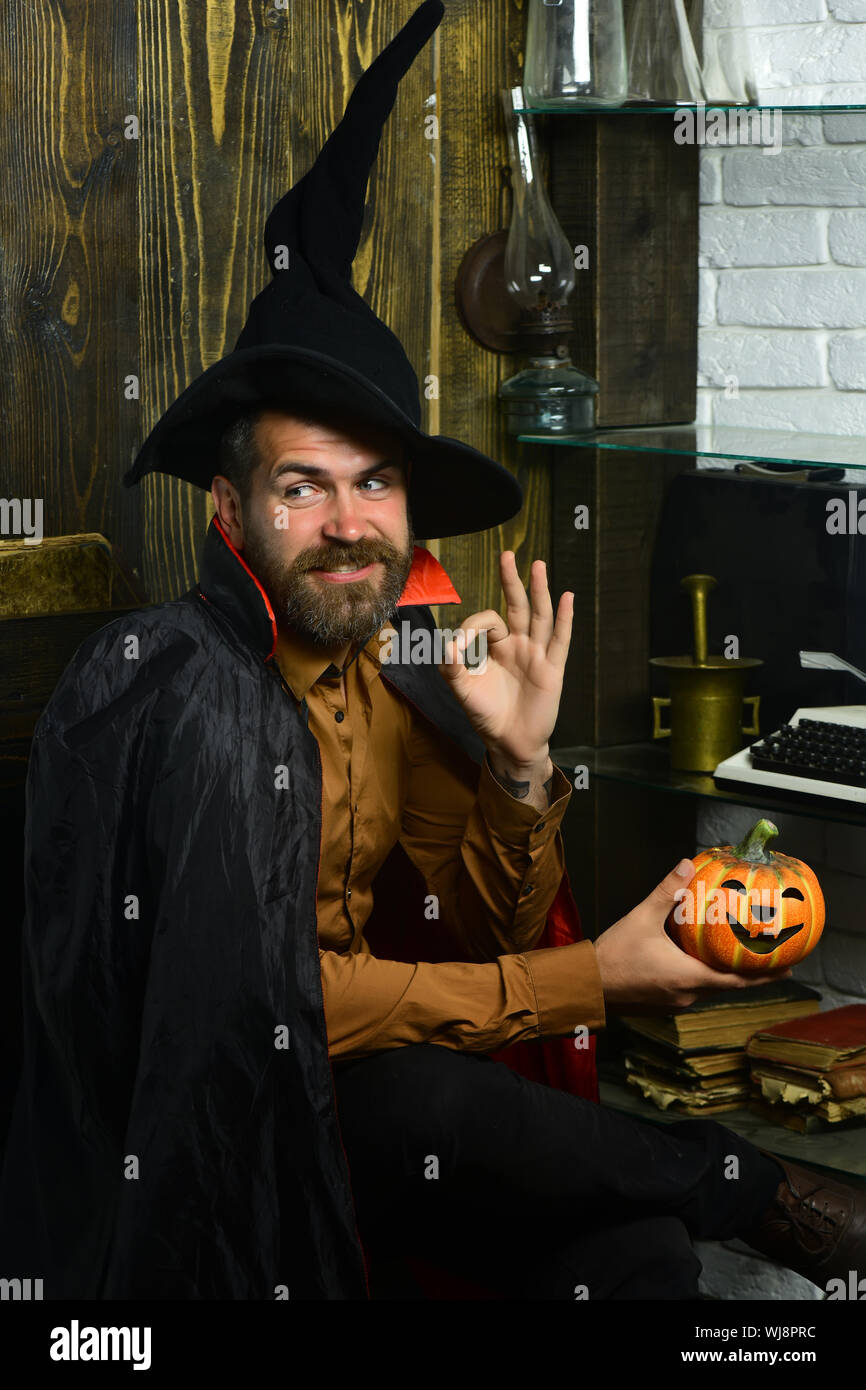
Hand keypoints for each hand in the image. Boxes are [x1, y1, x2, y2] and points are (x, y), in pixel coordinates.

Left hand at [437, 551, 572, 768]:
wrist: (509, 743)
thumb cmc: (486, 715)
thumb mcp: (462, 690)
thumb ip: (451, 668)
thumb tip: (445, 646)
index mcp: (497, 647)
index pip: (488, 622)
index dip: (471, 628)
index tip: (458, 647)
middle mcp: (518, 645)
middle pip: (517, 606)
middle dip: (512, 581)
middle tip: (507, 554)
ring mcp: (537, 655)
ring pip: (539, 616)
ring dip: (539, 590)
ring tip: (538, 565)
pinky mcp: (552, 670)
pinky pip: (560, 641)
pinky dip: (564, 619)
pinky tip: (566, 598)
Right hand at [593, 859, 790, 1010]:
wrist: (585, 985)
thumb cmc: (614, 955)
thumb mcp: (641, 918)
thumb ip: (666, 892)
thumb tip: (686, 864)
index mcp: (689, 977)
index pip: (737, 981)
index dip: (765, 975)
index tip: (788, 967)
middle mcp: (687, 995)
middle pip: (726, 985)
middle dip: (747, 972)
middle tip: (768, 958)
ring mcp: (674, 1002)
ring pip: (706, 986)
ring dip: (720, 973)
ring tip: (732, 955)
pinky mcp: (662, 1003)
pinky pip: (689, 989)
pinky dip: (699, 975)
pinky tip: (695, 960)